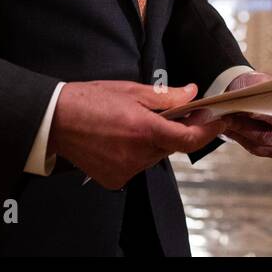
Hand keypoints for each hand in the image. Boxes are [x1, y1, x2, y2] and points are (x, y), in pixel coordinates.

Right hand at [50, 81, 227, 189]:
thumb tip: (192, 93)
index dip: (207, 130)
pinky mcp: (115, 179)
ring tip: (135, 123)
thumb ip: (166, 97)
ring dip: (154, 142)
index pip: (189, 138)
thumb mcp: (132, 91)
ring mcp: (126, 170)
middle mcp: (138, 155)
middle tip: (175, 113)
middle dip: (176, 130)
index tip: (217, 120)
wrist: (55, 120)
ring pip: (154, 157)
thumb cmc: (91, 100)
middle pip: (171, 146)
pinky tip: (121, 138)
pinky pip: (136, 166)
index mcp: (145, 130)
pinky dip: (136, 153)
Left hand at [216, 72, 271, 158]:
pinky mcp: (270, 150)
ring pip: (259, 144)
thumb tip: (248, 95)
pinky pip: (253, 148)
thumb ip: (258, 88)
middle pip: (271, 137)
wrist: (257, 93)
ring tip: (225, 121)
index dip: (268, 117)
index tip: (250, 112)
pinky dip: (239, 137)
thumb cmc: (261, 86)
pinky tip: (227, 128)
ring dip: (240, 132)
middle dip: (248, 127)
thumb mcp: (261, 81)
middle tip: (230, 118)